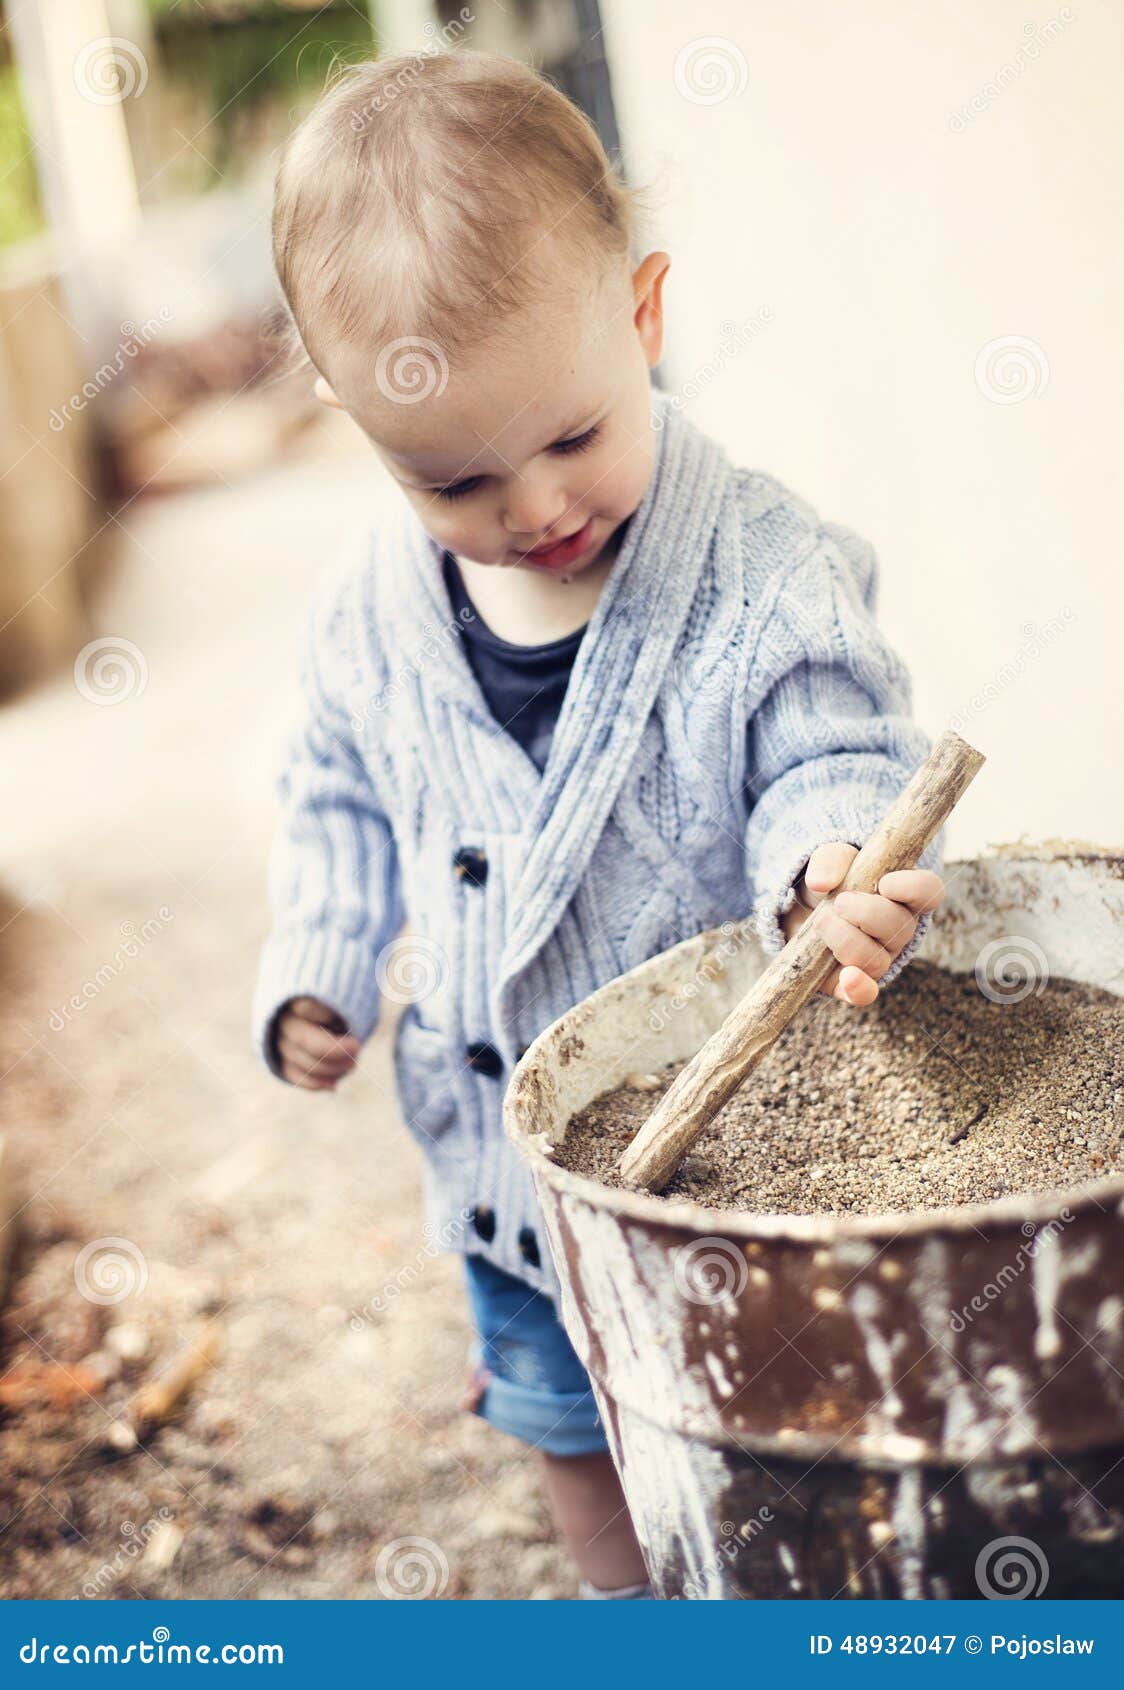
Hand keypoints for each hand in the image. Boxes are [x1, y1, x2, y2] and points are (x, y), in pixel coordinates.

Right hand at [274, 996, 359, 1089]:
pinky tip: (333, 1085)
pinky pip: (293, 1075)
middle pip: (305, 1040)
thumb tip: (352, 1028)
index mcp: (297, 993)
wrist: (320, 999)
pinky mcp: (279, 1058)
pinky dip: (315, 1083)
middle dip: (335, 1051)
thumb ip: (350, 1004)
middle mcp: (283, 1017)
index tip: (348, 1019)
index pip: (306, 1008)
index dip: (330, 1017)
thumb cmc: (341, 995)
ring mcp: (279, 1039)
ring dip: (331, 1069)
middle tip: (356, 1048)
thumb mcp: (349, 992)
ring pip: (302, 1062)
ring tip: (352, 1063)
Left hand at [780, 841, 943, 1006]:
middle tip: (839, 902)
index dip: (913, 888)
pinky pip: (864, 994)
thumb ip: (830, 861)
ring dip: (844, 938)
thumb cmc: (830, 882)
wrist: (803, 910)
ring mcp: (878, 958)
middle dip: (865, 913)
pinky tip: (846, 976)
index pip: (929, 891)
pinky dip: (858, 988)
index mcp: (903, 894)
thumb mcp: (830, 860)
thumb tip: (821, 883)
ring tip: (821, 921)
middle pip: (900, 927)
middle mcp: (898, 930)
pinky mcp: (852, 981)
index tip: (884, 883)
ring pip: (876, 958)